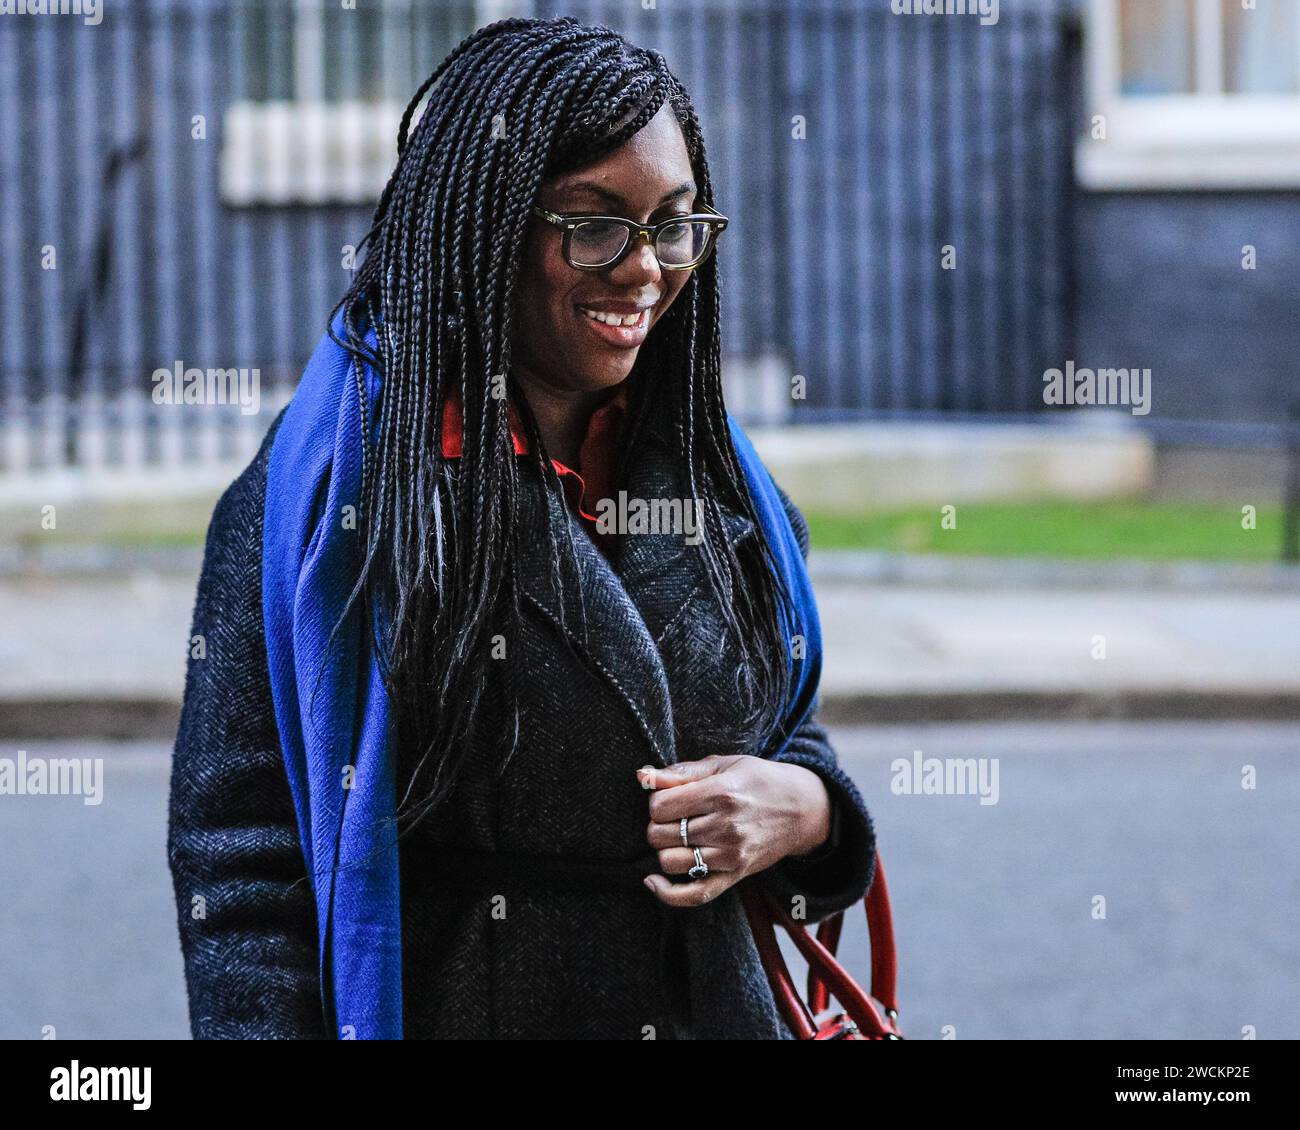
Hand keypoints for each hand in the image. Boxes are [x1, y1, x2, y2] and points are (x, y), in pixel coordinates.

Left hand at [637, 755, 831, 907]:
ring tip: (677, 838)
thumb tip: (642, 775)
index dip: (655, 801)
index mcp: (721, 793)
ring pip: (671, 862)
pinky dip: (668, 893)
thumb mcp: (724, 764)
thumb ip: (682, 771)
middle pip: (661, 835)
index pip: (661, 806)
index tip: (667, 798)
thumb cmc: (760, 780)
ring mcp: (731, 855)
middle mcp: (726, 826)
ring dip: (665, 850)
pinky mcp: (736, 875)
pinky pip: (695, 895)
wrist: (803, 809)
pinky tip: (654, 881)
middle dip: (658, 825)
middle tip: (673, 817)